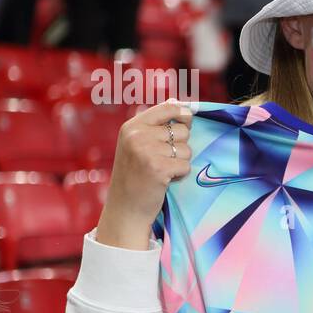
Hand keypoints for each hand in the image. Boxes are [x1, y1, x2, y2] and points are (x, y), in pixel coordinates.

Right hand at [95, 101, 192, 250]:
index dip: (183, 115)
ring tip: (162, 170)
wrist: (125, 208)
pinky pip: (186, 165)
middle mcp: (137, 135)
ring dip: (180, 162)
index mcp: (132, 126)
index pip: (169, 108)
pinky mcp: (158, 168)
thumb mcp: (136, 144)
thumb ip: (155, 125)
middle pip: (182, 130)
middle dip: (180, 146)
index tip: (185, 123)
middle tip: (163, 159)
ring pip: (186, 149)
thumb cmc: (135, 175)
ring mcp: (146, 151)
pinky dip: (180, 174)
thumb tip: (179, 104)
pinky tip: (165, 180)